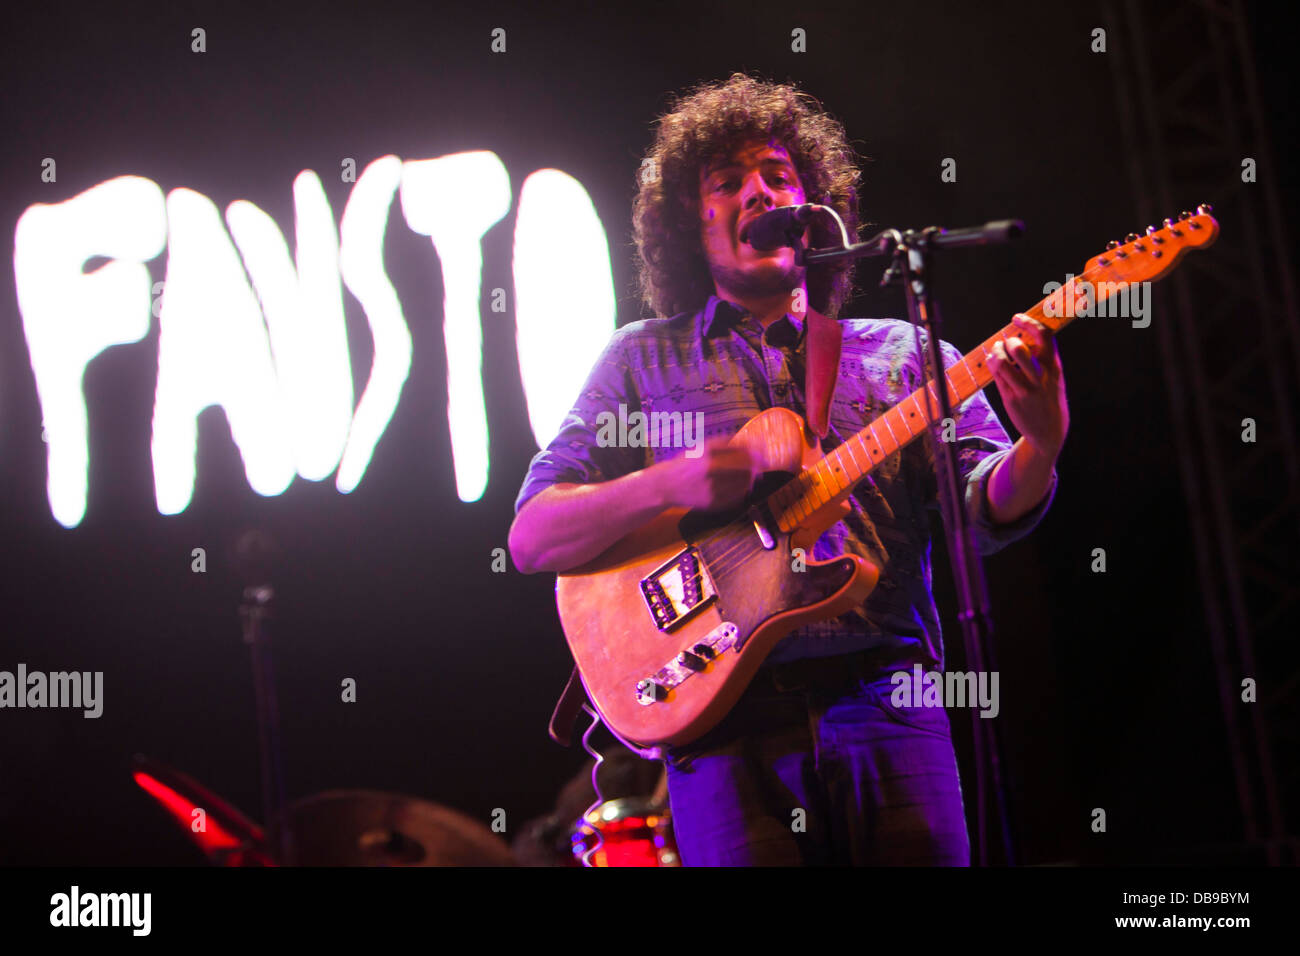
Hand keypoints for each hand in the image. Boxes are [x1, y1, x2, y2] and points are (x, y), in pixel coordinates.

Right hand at [657, 439, 757, 510]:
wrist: (665, 486)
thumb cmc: (685, 465)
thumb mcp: (700, 448)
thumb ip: (723, 445)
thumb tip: (751, 447)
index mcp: (708, 451)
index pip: (740, 450)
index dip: (755, 452)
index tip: (763, 453)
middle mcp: (710, 467)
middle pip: (745, 467)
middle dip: (757, 467)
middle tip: (761, 468)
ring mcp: (711, 486)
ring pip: (743, 483)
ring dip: (750, 480)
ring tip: (750, 478)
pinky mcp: (712, 502)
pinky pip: (736, 497)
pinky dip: (742, 492)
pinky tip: (740, 489)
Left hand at [987, 314, 1068, 456]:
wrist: (1050, 431)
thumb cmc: (1049, 398)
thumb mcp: (1055, 377)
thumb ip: (1043, 358)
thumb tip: (1022, 336)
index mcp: (1055, 366)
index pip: (1045, 336)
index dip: (1028, 323)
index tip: (1016, 318)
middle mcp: (1041, 376)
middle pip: (1019, 348)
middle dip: (1008, 342)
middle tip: (1006, 345)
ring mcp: (1026, 388)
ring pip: (1003, 362)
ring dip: (995, 352)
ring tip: (996, 353)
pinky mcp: (1012, 398)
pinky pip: (997, 375)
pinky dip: (992, 364)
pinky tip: (994, 363)